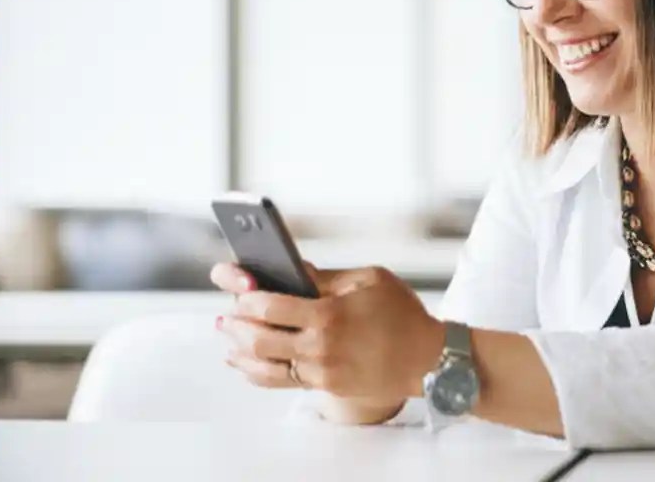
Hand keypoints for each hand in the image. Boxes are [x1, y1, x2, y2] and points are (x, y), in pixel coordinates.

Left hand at [209, 262, 443, 401]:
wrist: (428, 360)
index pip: (270, 306)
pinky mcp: (327, 386)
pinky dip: (257, 372)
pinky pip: (281, 382)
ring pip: (264, 365)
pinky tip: (246, 362)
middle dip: (235, 325)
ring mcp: (322, 371)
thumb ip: (326, 277)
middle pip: (259, 338)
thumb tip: (292, 267)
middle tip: (226, 316)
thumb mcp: (369, 280)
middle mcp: (320, 346)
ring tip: (229, 339)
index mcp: (329, 314)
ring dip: (240, 351)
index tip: (235, 286)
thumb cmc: (402, 314)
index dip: (246, 296)